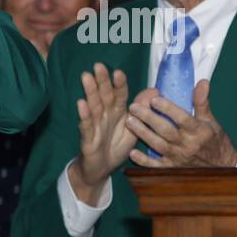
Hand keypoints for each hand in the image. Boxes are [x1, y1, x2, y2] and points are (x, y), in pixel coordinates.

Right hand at [67, 63, 135, 204]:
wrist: (101, 170)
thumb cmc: (116, 147)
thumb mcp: (135, 129)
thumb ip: (142, 110)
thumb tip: (155, 90)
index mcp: (118, 113)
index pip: (119, 95)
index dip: (119, 84)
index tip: (118, 72)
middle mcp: (105, 116)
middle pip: (104, 96)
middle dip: (101, 81)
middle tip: (98, 66)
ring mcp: (94, 126)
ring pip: (93, 106)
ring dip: (89, 92)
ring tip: (86, 77)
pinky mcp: (87, 139)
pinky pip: (85, 125)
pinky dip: (83, 115)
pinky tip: (81, 104)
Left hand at [126, 79, 236, 167]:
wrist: (221, 167)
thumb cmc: (214, 141)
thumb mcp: (211, 121)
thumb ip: (202, 102)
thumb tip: (202, 82)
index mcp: (199, 131)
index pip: (182, 118)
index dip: (168, 108)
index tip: (154, 99)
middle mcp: (188, 145)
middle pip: (166, 130)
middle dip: (148, 118)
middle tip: (133, 107)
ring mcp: (179, 158)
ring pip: (158, 145)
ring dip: (142, 134)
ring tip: (129, 121)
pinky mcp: (172, 168)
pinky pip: (156, 166)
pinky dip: (144, 160)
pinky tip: (133, 152)